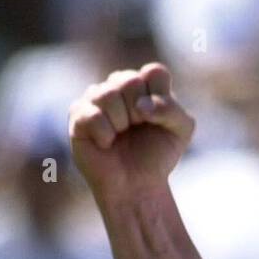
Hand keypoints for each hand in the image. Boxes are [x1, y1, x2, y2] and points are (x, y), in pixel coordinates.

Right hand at [68, 62, 194, 206]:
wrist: (136, 186)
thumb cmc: (157, 156)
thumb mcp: (181, 131)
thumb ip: (172, 110)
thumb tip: (141, 105)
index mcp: (144, 84)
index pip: (154, 73)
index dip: (159, 99)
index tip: (157, 120)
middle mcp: (118, 85)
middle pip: (130, 80)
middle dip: (140, 113)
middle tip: (137, 130)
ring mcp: (96, 97)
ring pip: (109, 94)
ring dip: (122, 123)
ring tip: (121, 136)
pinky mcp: (78, 114)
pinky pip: (93, 115)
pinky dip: (106, 135)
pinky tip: (106, 144)